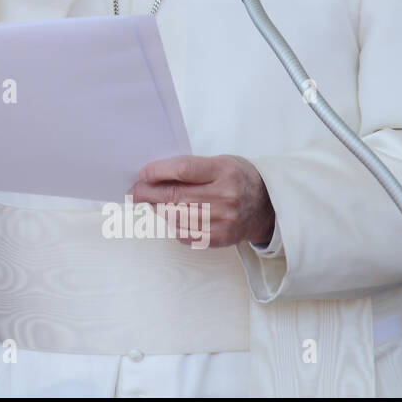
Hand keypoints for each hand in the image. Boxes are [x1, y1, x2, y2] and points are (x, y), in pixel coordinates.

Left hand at [127, 155, 274, 248]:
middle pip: (175, 196)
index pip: (183, 170)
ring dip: (157, 209)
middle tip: (134, 192)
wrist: (267, 207)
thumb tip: (153, 176)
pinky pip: (184, 233)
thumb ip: (191, 168)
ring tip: (149, 202)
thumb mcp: (220, 163)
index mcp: (224, 171)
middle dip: (148, 193)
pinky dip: (171, 224)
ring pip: (176, 216)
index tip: (142, 174)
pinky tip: (169, 216)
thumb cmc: (237, 179)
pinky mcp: (219, 238)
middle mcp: (225, 196)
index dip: (157, 172)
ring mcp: (223, 220)